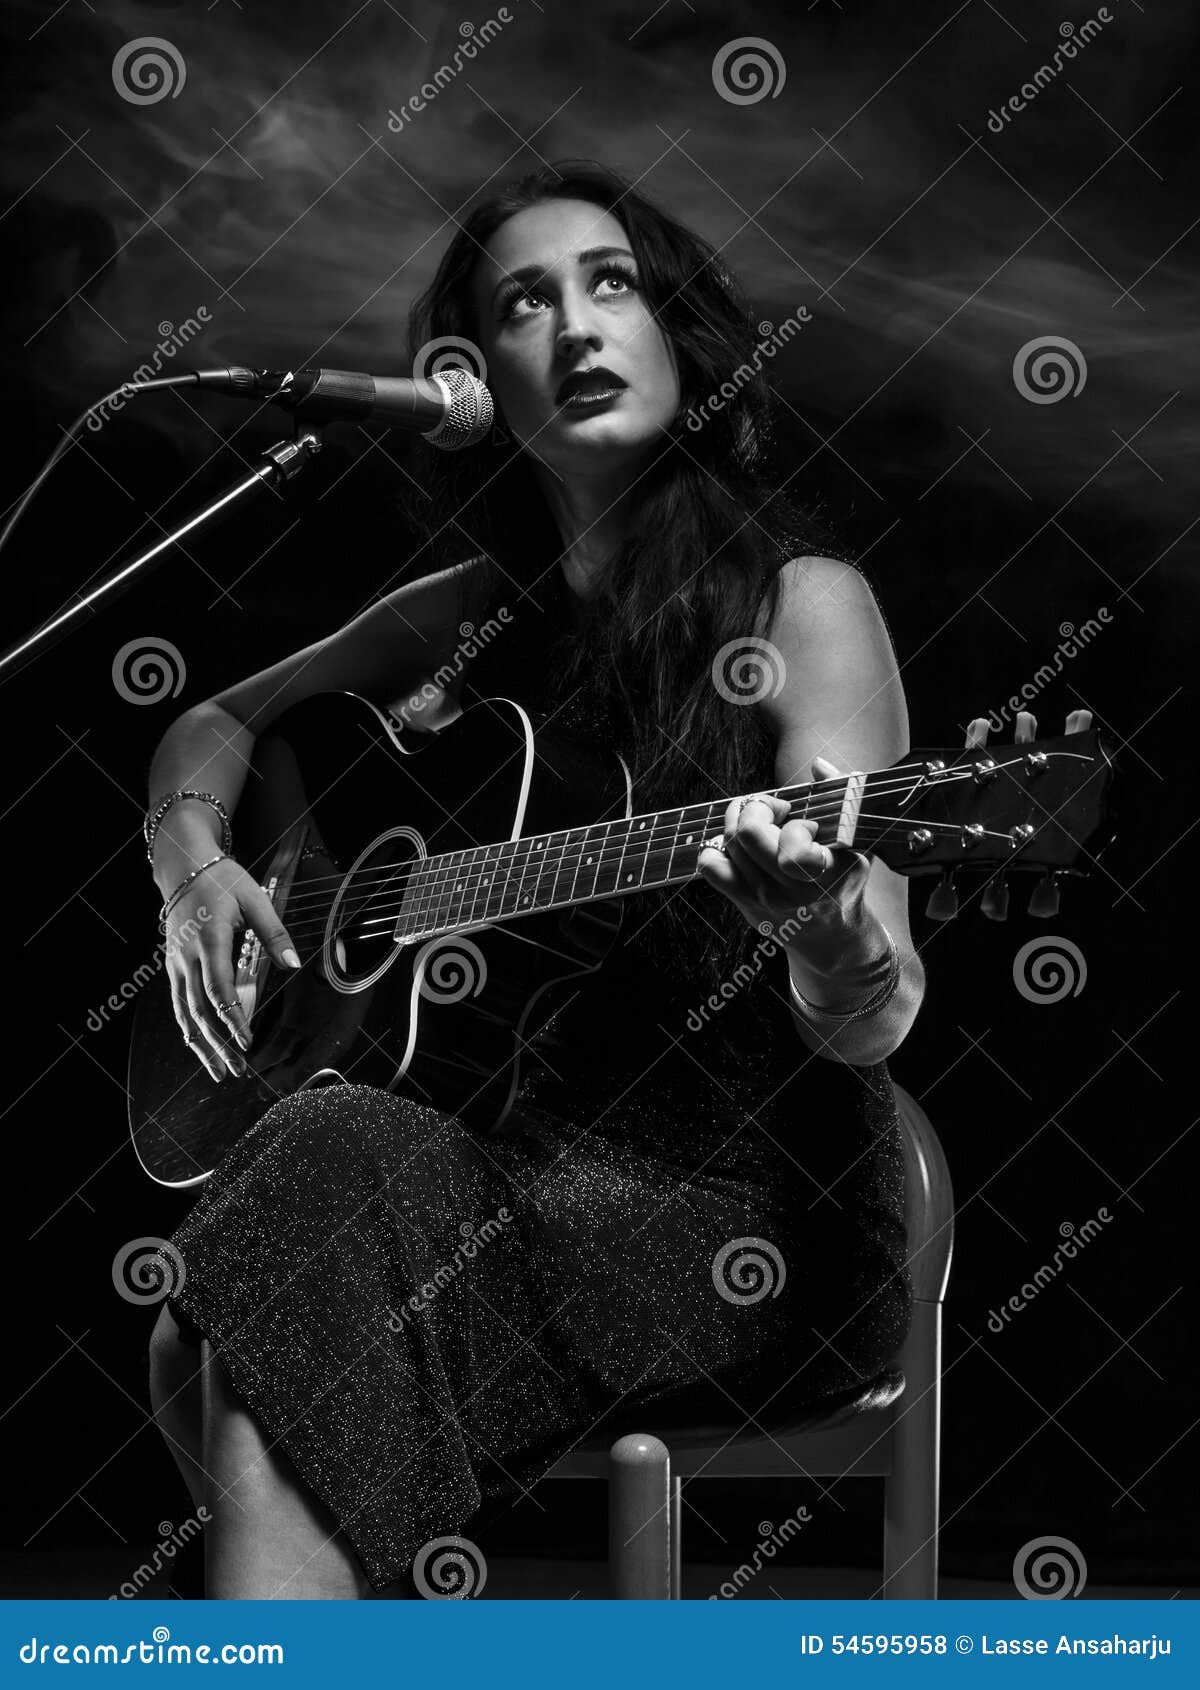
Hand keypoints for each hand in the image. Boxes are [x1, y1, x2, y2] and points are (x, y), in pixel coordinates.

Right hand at [162, 857, 300, 1083]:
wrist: (183, 867)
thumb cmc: (224, 880)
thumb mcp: (256, 899)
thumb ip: (274, 933)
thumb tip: (293, 964)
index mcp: (209, 940)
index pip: (218, 988)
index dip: (232, 1018)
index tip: (246, 1042)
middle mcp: (187, 956)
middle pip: (199, 1009)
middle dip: (218, 1043)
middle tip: (237, 1070)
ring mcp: (176, 963)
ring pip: (184, 1012)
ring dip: (201, 1044)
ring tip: (220, 1072)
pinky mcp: (172, 966)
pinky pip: (178, 1003)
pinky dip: (188, 1028)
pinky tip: (199, 1048)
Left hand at [697, 755, 871, 960]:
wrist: (831, 935)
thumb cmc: (844, 879)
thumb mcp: (857, 840)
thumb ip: (841, 798)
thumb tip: (819, 765)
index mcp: (824, 873)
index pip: (791, 845)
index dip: (789, 821)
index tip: (800, 819)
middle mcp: (790, 889)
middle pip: (748, 833)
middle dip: (756, 806)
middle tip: (772, 808)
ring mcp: (763, 899)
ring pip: (729, 843)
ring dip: (739, 819)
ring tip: (758, 821)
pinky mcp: (743, 903)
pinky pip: (710, 865)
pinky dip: (718, 845)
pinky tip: (738, 844)